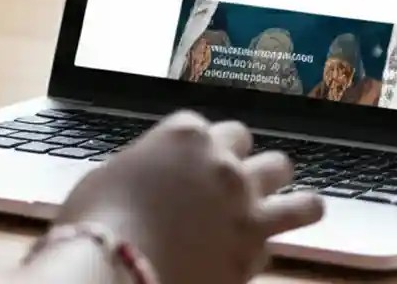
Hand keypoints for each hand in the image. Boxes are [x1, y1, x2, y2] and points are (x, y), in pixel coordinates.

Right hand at [57, 111, 323, 283]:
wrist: (112, 266)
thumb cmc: (96, 220)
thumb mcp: (109, 176)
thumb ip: (141, 168)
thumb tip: (144, 180)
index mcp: (185, 135)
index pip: (210, 129)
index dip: (203, 150)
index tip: (193, 166)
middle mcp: (223, 163)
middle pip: (259, 153)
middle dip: (250, 167)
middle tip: (237, 187)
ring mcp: (245, 206)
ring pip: (300, 198)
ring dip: (294, 202)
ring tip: (292, 210)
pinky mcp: (253, 249)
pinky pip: (276, 245)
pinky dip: (264, 249)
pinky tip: (255, 254)